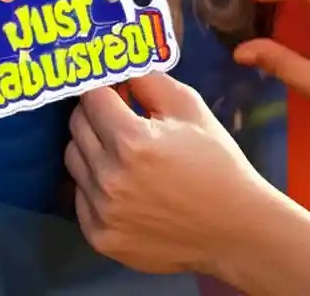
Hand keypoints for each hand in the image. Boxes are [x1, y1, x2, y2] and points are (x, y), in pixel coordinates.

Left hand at [65, 73, 276, 275]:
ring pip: (73, 161)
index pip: (91, 97)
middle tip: (119, 120)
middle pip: (76, 127)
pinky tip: (123, 187)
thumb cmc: (217, 164)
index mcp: (131, 141)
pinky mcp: (100, 237)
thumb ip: (149, 81)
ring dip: (92, 149)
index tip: (114, 92)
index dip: (104, 89)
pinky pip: (79, 198)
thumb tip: (119, 71)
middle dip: (95, 115)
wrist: (236, 231)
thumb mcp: (191, 108)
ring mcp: (101, 211)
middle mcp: (108, 177)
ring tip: (123, 155)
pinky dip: (94, 186)